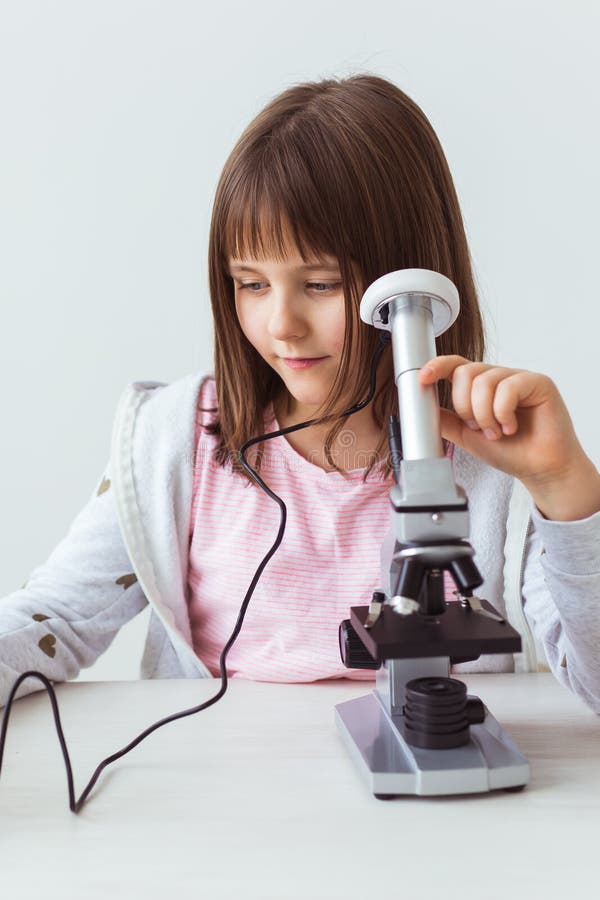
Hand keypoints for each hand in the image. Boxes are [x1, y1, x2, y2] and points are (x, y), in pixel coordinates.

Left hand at [419, 355, 599, 520]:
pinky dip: (503, 413)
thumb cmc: (510, 451)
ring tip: (498, 432)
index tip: (422, 379)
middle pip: (465, 372)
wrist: (539, 469)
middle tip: (480, 428)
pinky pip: (508, 387)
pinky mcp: (538, 382)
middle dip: (465, 406)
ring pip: (484, 381)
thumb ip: (446, 421)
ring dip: (485, 415)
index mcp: (480, 387)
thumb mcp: (467, 437)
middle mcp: (498, 377)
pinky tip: (511, 427)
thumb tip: (422, 410)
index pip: (455, 366)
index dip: (437, 367)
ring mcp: (518, 378)